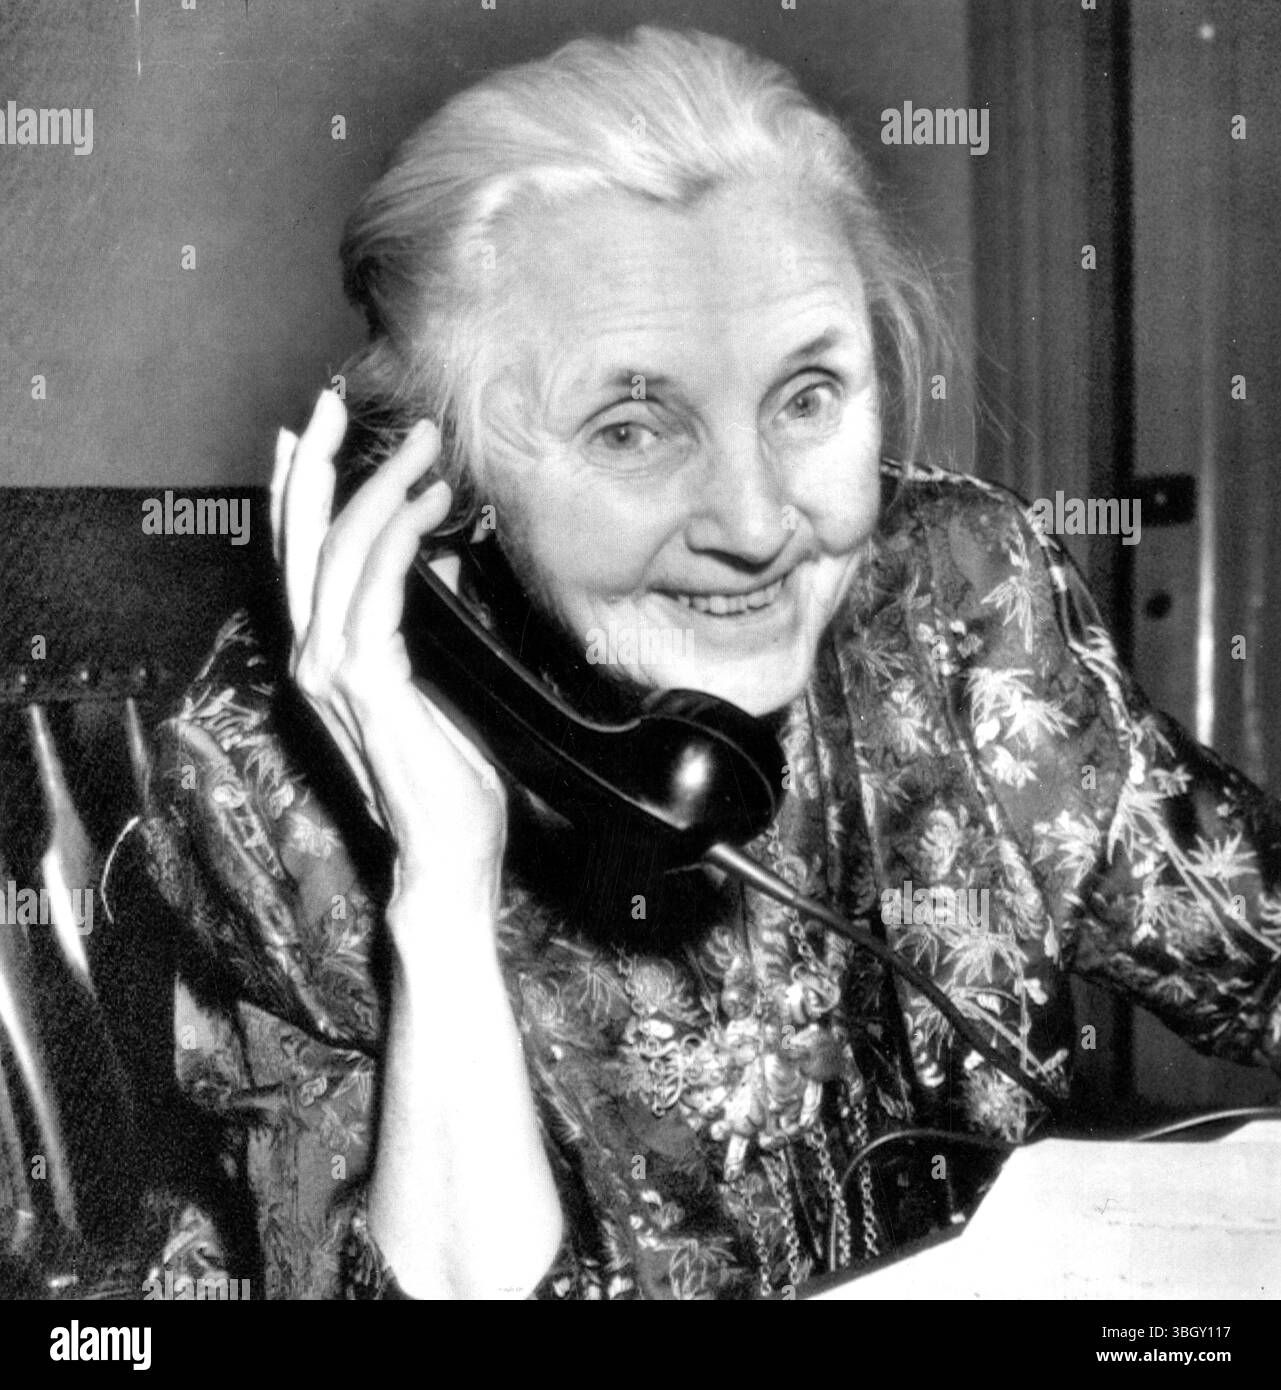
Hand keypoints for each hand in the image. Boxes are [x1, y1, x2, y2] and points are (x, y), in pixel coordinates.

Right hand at [271, 390, 505, 908]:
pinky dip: (402, 533)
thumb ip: (415, 622)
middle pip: (302, 541)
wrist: (444, 851)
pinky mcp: (363, 682)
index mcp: (324, 658)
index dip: (300, 493)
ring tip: (419, 446)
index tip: (310, 436)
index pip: (301, 559)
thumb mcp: (430, 682)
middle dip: (316, 464)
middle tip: (331, 403)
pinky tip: (428, 502)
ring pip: (341, 551)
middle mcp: (313, 658)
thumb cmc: (443, 778)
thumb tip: (437, 555)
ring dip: (379, 487)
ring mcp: (330, 671)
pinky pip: (377, 585)